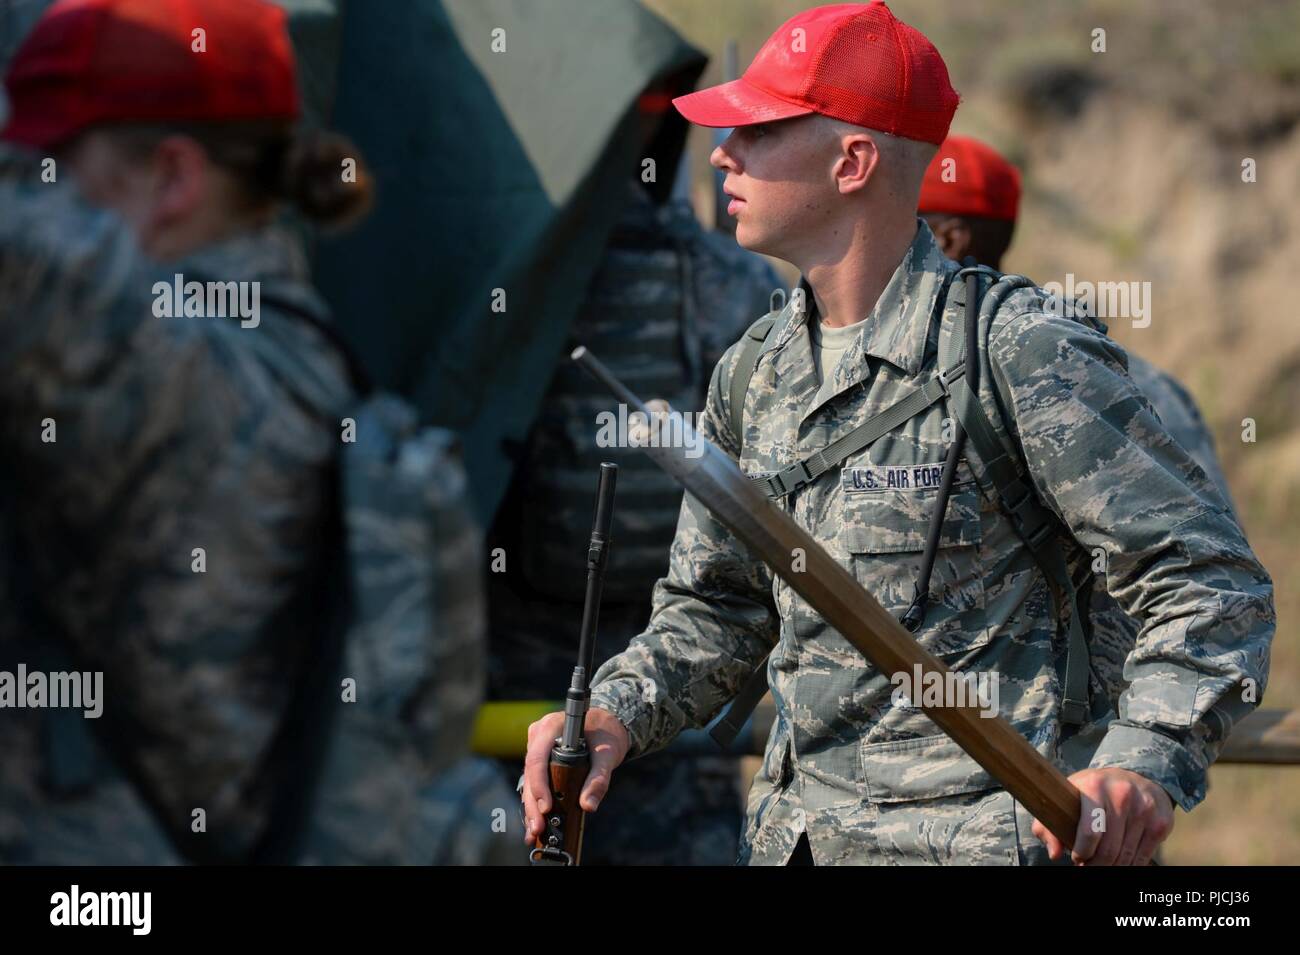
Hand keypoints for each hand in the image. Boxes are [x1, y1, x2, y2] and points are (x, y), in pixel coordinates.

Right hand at [520, 707, 629, 844]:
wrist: (608, 723)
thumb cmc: (607, 733)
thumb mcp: (608, 754)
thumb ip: (599, 779)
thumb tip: (588, 806)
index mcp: (552, 727)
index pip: (538, 758)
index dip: (539, 785)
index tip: (546, 809)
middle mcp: (539, 735)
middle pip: (530, 773)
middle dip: (533, 803)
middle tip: (538, 828)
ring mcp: (537, 746)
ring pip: (529, 780)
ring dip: (532, 806)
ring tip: (535, 832)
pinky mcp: (540, 758)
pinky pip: (534, 781)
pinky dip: (536, 801)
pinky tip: (535, 822)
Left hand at [1032, 767, 1174, 865]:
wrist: (1133, 777)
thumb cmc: (1092, 791)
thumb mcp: (1068, 798)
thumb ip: (1049, 825)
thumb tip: (1054, 853)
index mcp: (1094, 786)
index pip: (1090, 831)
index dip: (1082, 852)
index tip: (1077, 857)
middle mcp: (1122, 794)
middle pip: (1109, 849)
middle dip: (1096, 864)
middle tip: (1089, 865)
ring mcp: (1144, 808)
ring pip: (1126, 856)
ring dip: (1112, 866)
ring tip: (1102, 862)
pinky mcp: (1160, 822)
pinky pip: (1143, 857)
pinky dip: (1130, 865)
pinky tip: (1120, 860)